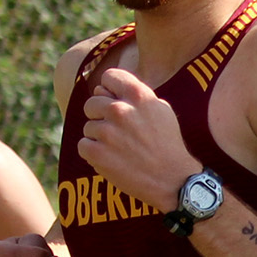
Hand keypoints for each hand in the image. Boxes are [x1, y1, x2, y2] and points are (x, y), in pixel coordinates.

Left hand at [78, 68, 200, 210]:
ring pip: (88, 126)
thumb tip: (102, 89)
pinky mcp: (97, 153)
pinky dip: (93, 153)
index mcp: (138, 95)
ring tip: (119, 149)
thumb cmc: (167, 143)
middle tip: (118, 132)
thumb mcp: (160, 109)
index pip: (109, 77)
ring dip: (99, 137)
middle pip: (92, 102)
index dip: (110, 90)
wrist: (173, 179)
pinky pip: (83, 145)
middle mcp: (121, 110)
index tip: (116, 102)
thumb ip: (134, 94)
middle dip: (101, 116)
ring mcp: (107, 132)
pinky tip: (111, 158)